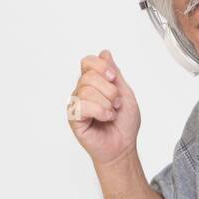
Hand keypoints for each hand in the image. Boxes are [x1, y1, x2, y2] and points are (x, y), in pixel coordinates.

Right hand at [65, 49, 141, 164]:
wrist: (123, 145)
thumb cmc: (124, 123)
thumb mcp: (125, 93)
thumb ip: (114, 73)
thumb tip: (105, 53)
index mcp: (94, 83)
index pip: (88, 62)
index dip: (101, 66)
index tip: (114, 78)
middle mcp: (82, 91)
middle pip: (89, 75)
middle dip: (110, 90)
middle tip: (117, 103)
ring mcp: (76, 104)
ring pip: (87, 90)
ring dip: (107, 103)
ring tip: (112, 113)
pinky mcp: (73, 117)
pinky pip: (83, 105)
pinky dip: (100, 112)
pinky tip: (106, 118)